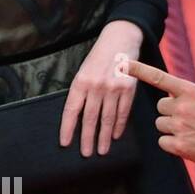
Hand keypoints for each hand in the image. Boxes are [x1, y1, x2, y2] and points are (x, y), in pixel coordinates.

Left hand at [59, 20, 143, 156]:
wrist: (120, 40)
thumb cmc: (98, 58)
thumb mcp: (83, 71)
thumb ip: (80, 91)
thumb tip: (76, 116)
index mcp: (80, 82)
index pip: (71, 110)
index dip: (67, 128)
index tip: (65, 143)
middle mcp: (96, 86)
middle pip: (90, 118)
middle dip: (87, 138)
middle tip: (85, 154)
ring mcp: (113, 88)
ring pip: (107, 118)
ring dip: (103, 136)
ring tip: (101, 150)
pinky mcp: (129, 89)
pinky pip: (123, 112)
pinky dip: (119, 125)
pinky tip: (114, 136)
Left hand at [126, 60, 194, 166]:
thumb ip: (189, 91)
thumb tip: (172, 91)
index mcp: (190, 91)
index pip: (159, 78)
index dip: (139, 70)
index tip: (122, 63)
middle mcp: (182, 107)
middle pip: (161, 106)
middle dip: (171, 111)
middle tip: (190, 117)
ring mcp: (179, 126)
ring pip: (160, 123)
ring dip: (172, 126)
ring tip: (192, 130)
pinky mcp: (178, 145)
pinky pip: (162, 141)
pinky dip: (172, 142)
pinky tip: (188, 142)